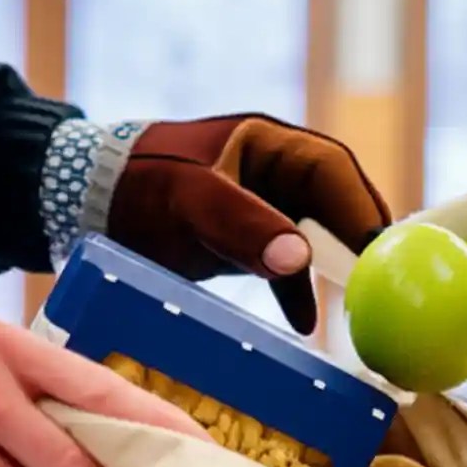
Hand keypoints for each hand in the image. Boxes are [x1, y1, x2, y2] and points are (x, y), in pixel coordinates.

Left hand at [104, 114, 392, 333]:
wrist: (81, 201)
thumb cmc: (136, 187)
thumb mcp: (190, 201)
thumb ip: (242, 225)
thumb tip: (300, 258)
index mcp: (268, 144)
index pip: (333, 170)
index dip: (361, 207)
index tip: (381, 249)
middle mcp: (273, 171)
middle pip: (334, 204)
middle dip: (357, 242)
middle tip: (385, 281)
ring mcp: (261, 206)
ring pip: (315, 235)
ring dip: (334, 269)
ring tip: (359, 304)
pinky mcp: (244, 239)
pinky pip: (286, 263)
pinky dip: (297, 290)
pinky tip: (306, 322)